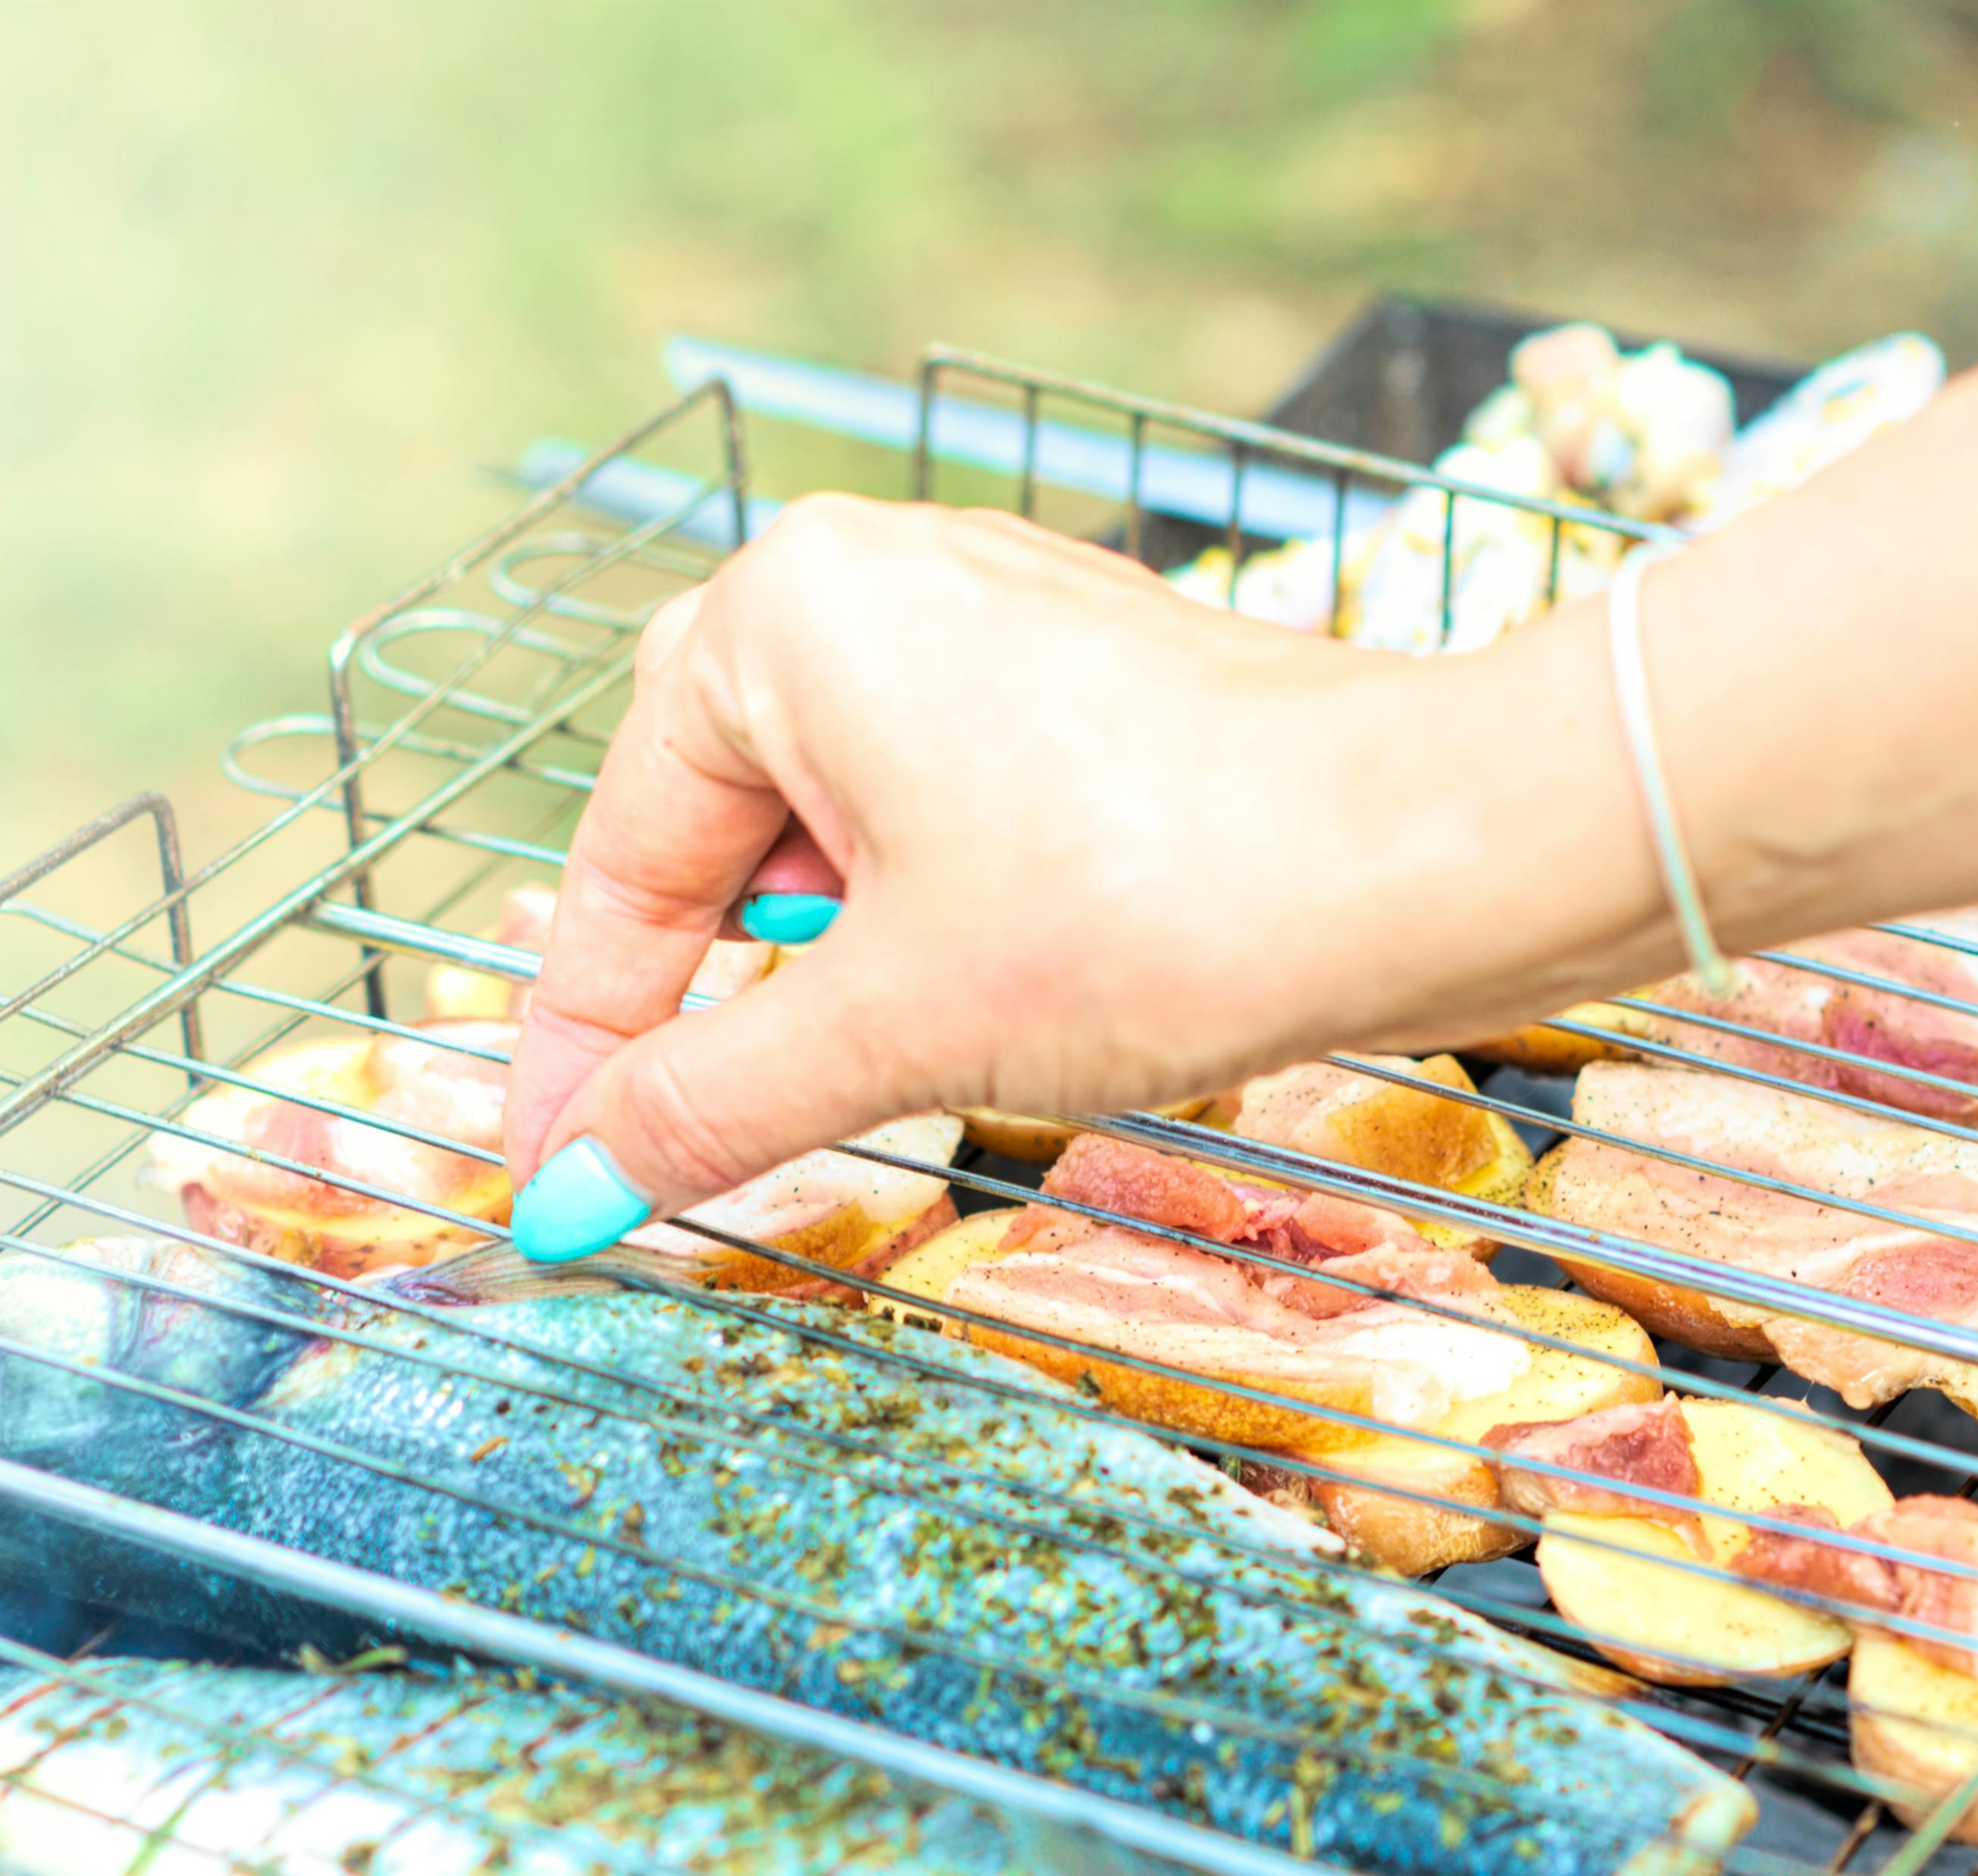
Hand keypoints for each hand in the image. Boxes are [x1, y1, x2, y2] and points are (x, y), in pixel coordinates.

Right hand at [504, 495, 1664, 1249]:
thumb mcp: (889, 1026)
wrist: (1429, 855)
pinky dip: (918, 925)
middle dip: (691, 989)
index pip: (623, 861)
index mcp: (783, 616)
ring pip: (832, 827)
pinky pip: (939, 813)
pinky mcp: (1085, 688)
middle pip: (708, 825)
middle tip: (670, 1137)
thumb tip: (568, 1191)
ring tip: (860, 1071)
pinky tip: (971, 1006)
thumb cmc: (1158, 902)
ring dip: (818, 967)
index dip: (583, 1046)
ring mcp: (989, 624)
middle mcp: (874, 582)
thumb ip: (707, 1103)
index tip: (548, 1175)